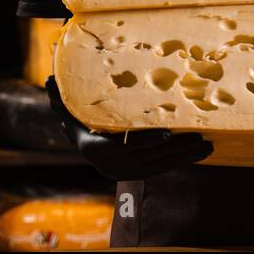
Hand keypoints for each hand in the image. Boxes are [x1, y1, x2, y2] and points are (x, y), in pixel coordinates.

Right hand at [45, 76, 211, 180]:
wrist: (86, 146)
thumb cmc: (81, 122)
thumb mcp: (71, 111)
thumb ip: (61, 99)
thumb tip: (47, 79)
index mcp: (96, 149)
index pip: (125, 147)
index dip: (146, 141)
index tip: (167, 132)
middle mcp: (111, 166)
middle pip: (149, 158)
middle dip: (176, 149)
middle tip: (199, 137)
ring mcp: (127, 172)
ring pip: (161, 166)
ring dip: (185, 156)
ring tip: (207, 144)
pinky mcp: (140, 175)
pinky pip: (164, 169)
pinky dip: (183, 161)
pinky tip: (202, 152)